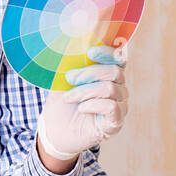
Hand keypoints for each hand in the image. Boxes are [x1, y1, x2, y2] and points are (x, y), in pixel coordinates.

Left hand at [36, 44, 129, 160]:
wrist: (55, 130)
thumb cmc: (62, 102)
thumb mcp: (63, 80)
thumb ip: (71, 64)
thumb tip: (70, 44)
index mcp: (107, 75)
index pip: (118, 58)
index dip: (108, 52)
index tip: (90, 51)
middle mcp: (118, 89)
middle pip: (115, 72)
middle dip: (90, 72)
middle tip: (69, 78)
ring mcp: (119, 106)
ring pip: (111, 89)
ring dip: (85, 91)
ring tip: (69, 98)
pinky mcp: (115, 122)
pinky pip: (112, 107)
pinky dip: (93, 104)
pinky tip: (81, 108)